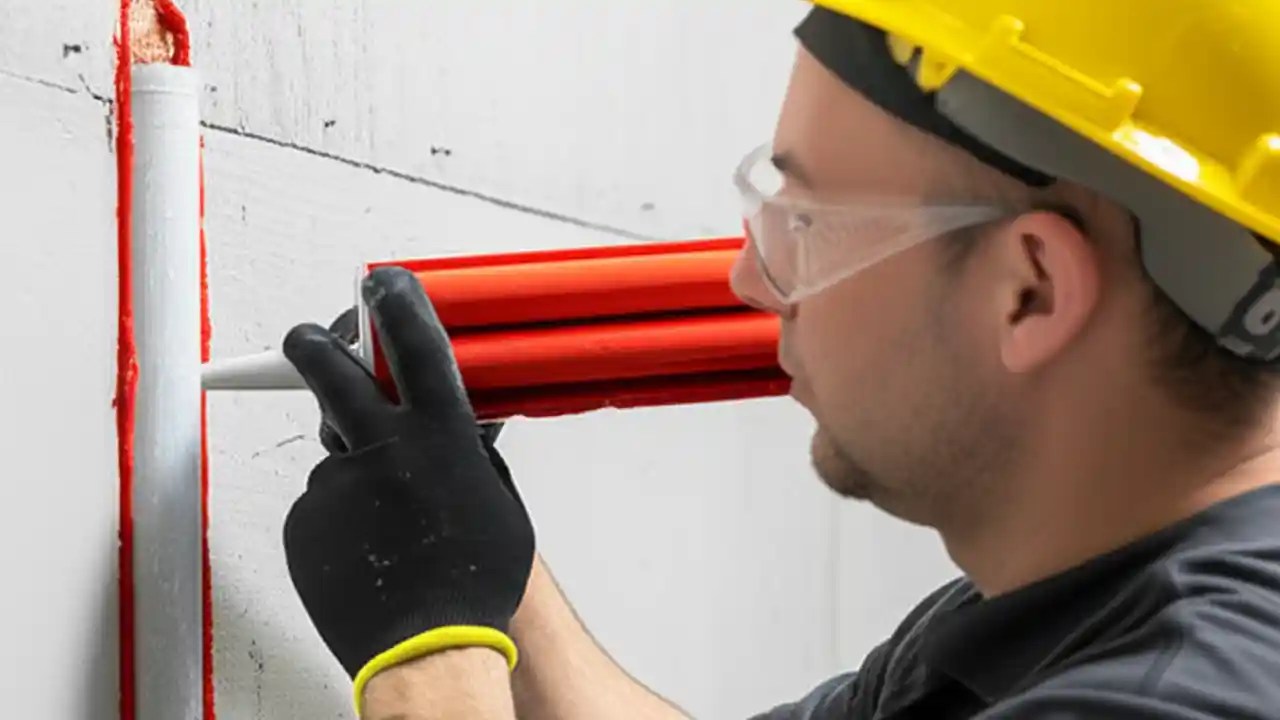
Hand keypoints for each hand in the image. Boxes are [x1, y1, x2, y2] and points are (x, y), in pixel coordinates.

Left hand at [281, 267, 534, 709]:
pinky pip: (323, 502)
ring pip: (335, 451)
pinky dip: (342, 516)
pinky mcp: (306, 520)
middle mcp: (383, 449)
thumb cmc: (472, 583)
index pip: (414, 344)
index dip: (396, 302)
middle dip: (314, 343)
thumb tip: (463, 430)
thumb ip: (473, 456)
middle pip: (328, 367)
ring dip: (353, 465)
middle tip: (307, 338)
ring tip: (386, 514)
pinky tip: (369, 547)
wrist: (426, 649)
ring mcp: (338, 484)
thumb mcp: (498, 504)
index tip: (382, 282)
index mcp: (440, 437)